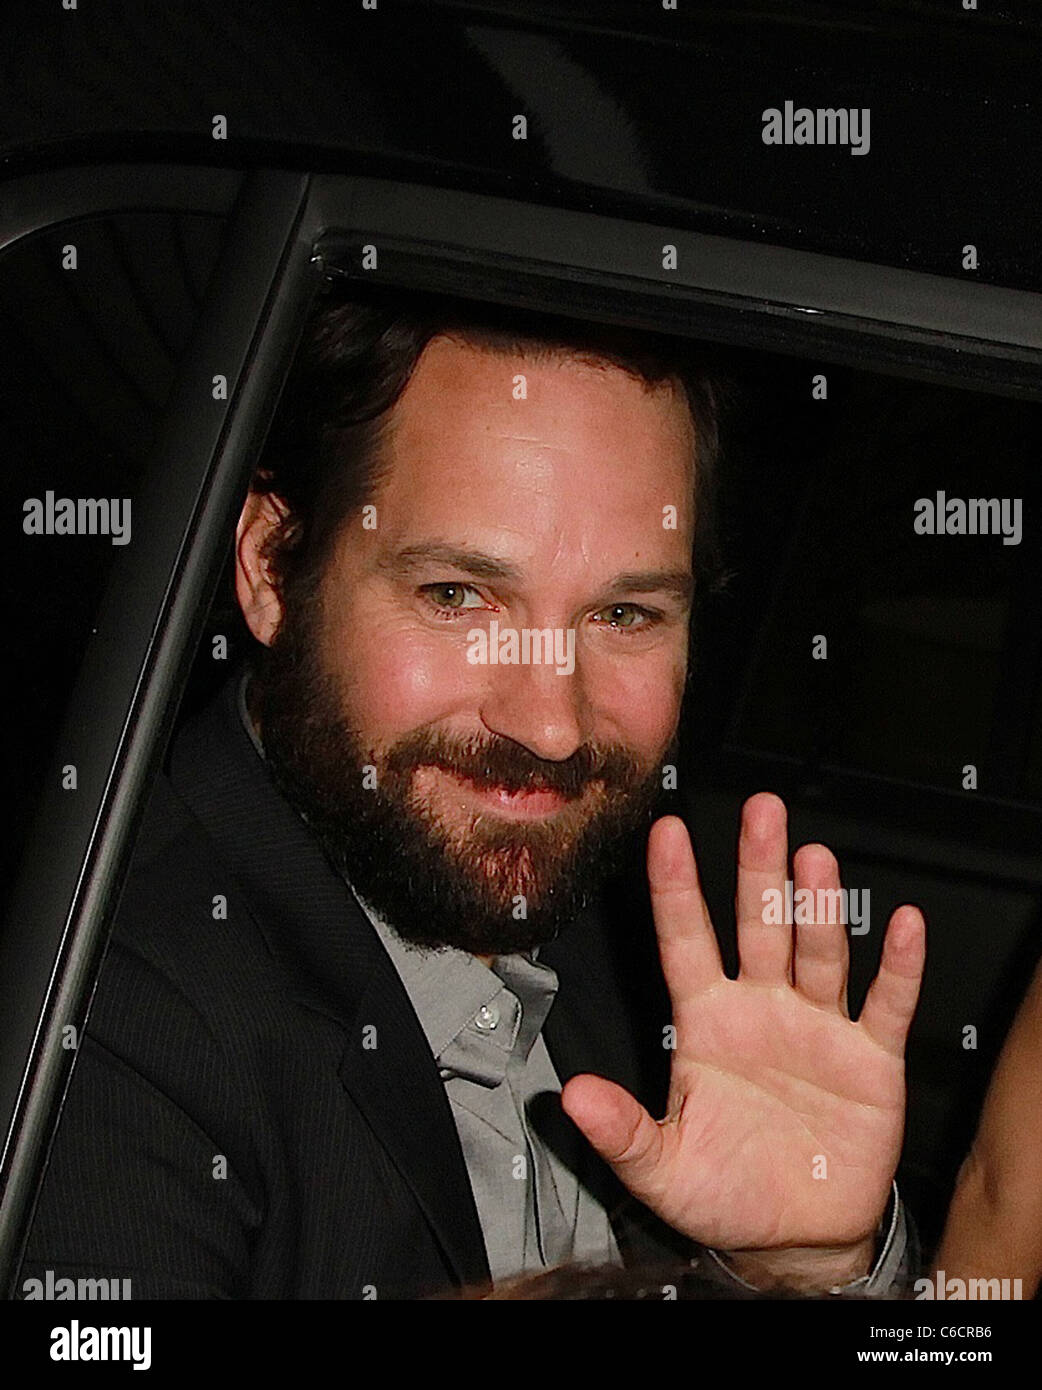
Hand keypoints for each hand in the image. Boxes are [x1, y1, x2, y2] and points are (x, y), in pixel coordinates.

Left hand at [561, 793, 925, 1268]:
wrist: (795, 1235)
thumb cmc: (723, 1190)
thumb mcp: (661, 1169)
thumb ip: (622, 1132)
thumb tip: (571, 1098)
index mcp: (705, 1022)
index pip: (685, 941)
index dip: (676, 888)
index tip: (666, 832)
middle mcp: (761, 1008)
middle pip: (760, 925)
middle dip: (759, 868)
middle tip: (761, 809)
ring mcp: (818, 1027)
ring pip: (818, 952)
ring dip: (818, 906)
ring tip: (815, 856)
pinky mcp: (870, 1059)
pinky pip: (886, 1005)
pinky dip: (898, 967)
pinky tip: (905, 925)